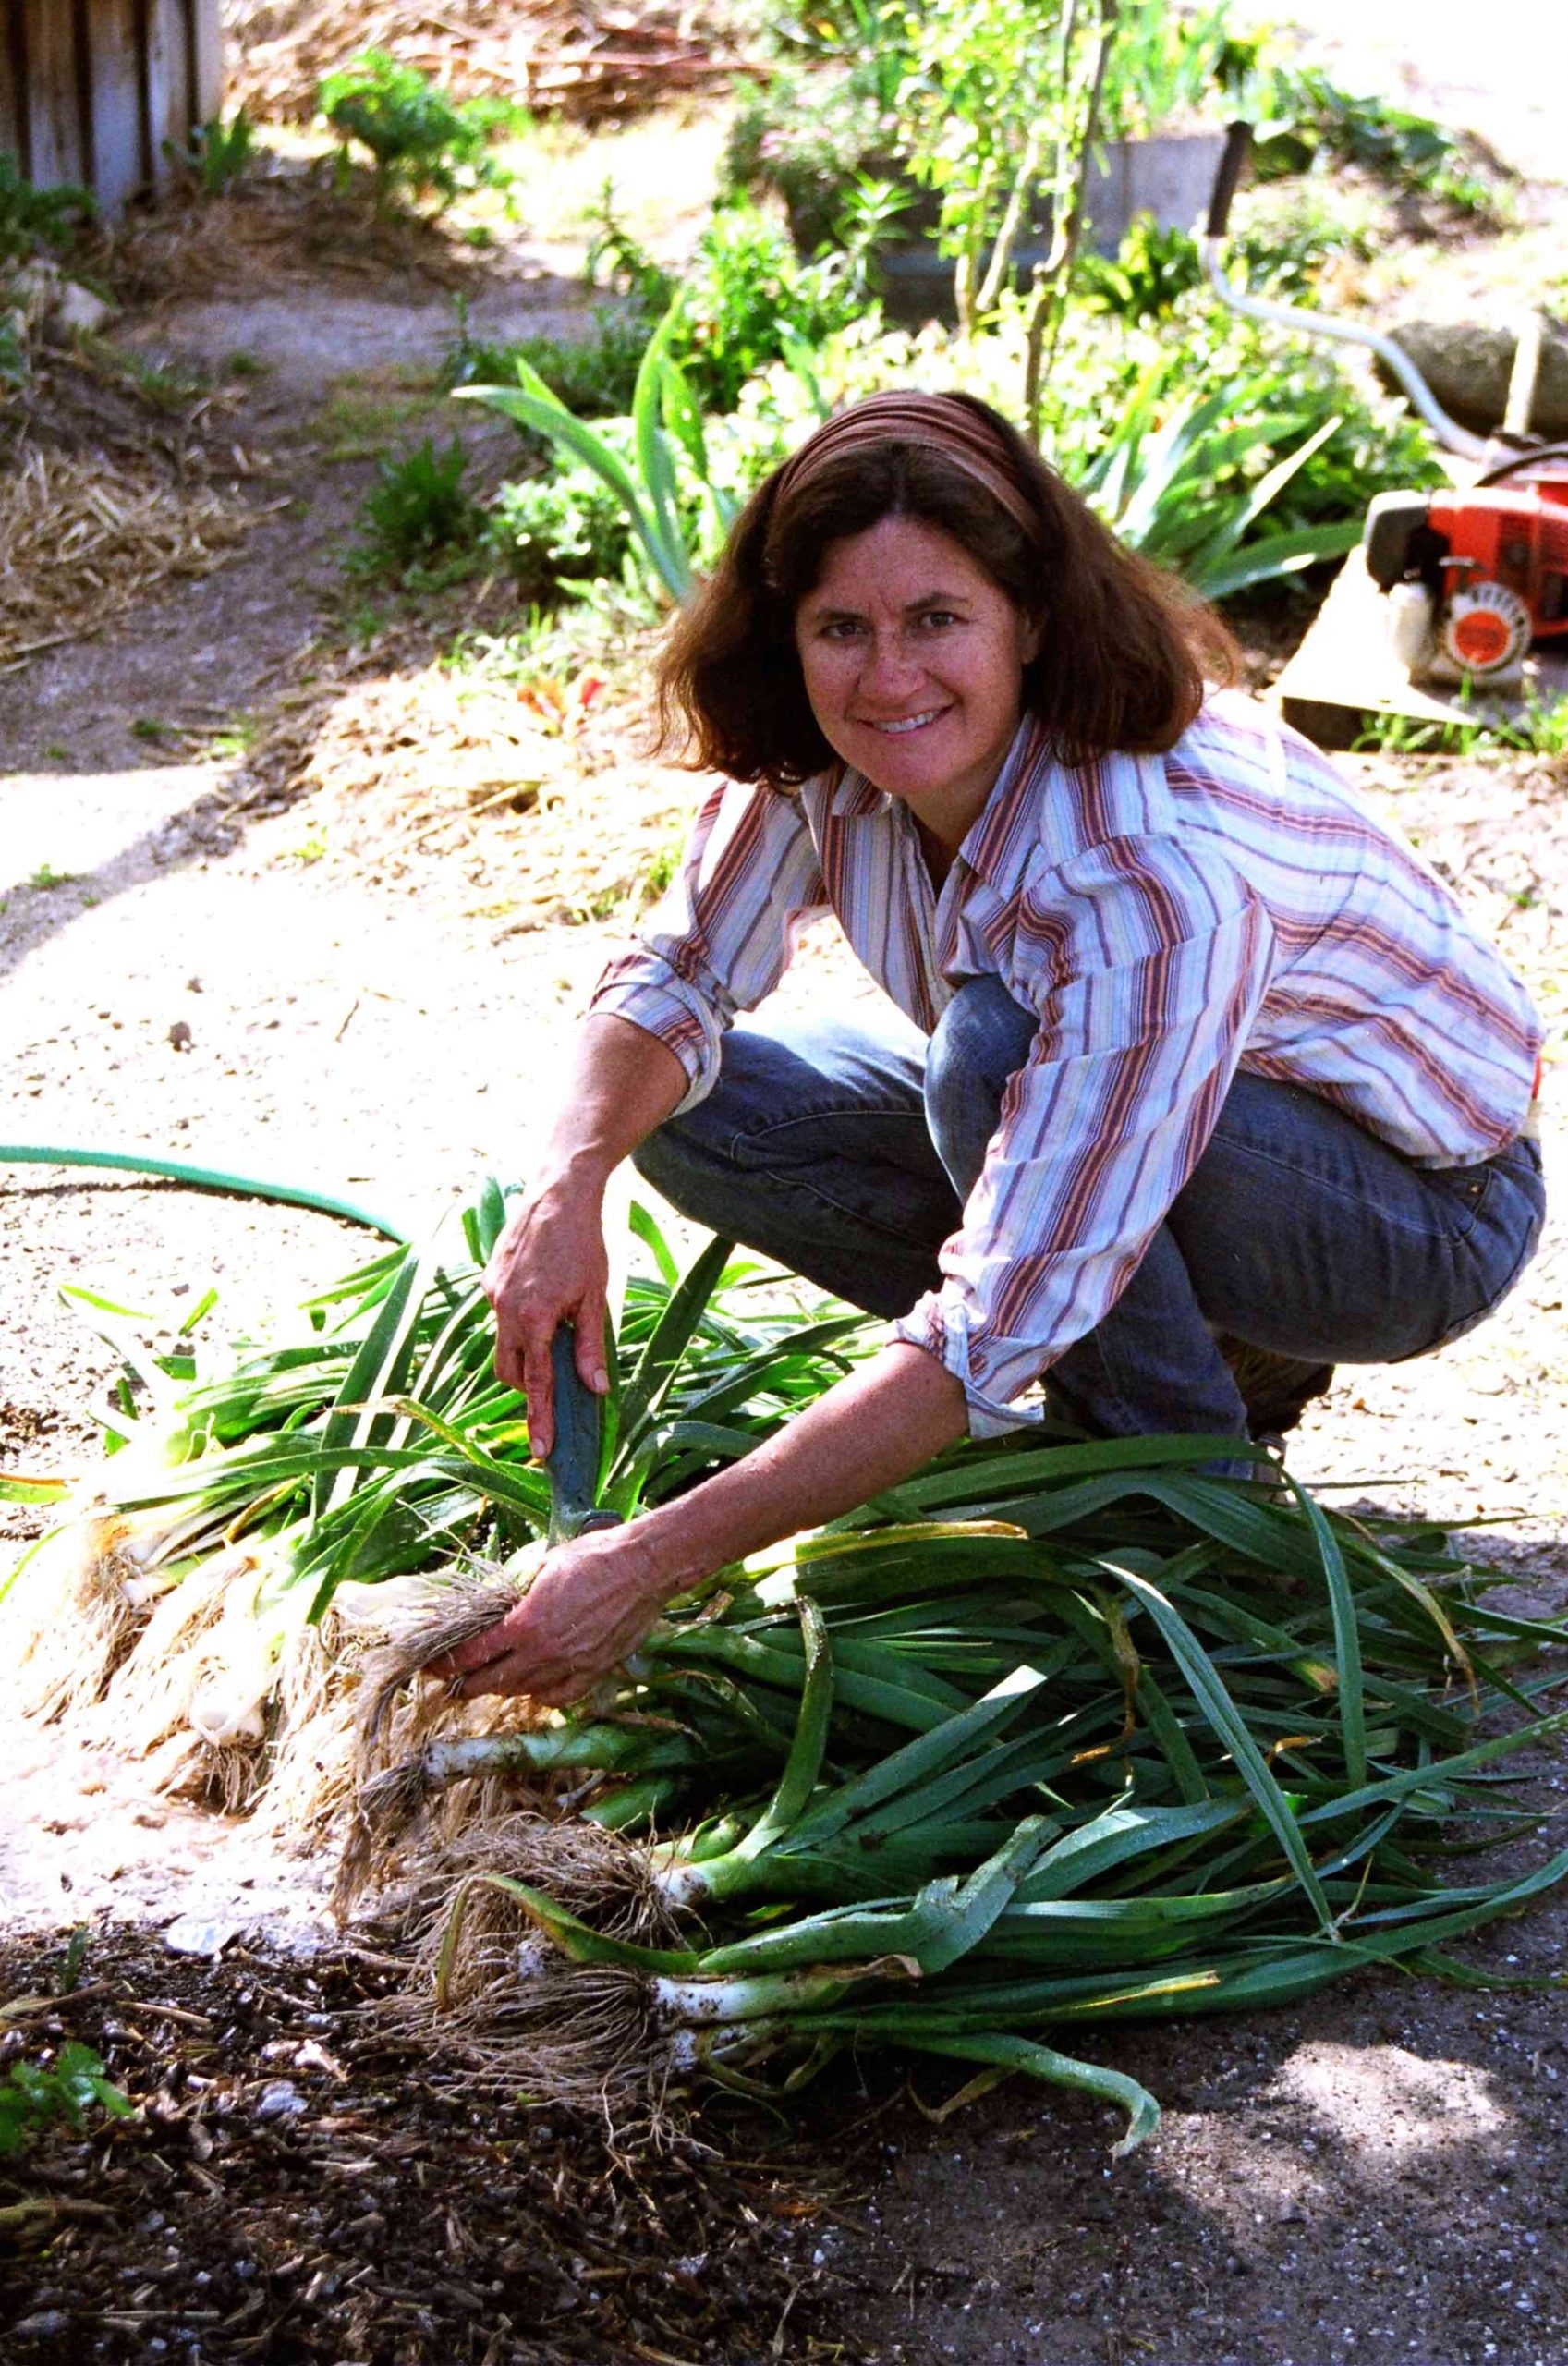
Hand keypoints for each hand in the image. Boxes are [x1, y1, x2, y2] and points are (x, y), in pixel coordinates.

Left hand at [425, 1528, 667, 1704]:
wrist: (642, 1567)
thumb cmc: (594, 1557)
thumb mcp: (543, 1566)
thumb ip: (517, 1592)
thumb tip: (497, 1604)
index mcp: (524, 1624)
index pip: (475, 1654)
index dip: (450, 1663)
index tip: (434, 1667)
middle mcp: (544, 1652)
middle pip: (494, 1680)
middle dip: (467, 1685)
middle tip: (451, 1687)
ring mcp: (571, 1665)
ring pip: (525, 1690)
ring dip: (502, 1689)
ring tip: (488, 1686)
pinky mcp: (595, 1670)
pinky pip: (560, 1696)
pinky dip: (542, 1696)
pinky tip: (535, 1690)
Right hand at [483, 1178, 609, 1456]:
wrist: (558, 1191)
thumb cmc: (583, 1243)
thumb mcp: (595, 1297)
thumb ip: (591, 1346)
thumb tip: (596, 1390)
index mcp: (534, 1318)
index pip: (536, 1383)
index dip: (540, 1418)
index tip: (541, 1450)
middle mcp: (505, 1309)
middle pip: (509, 1370)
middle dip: (528, 1388)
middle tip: (555, 1389)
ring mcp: (493, 1293)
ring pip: (502, 1344)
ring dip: (524, 1355)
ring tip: (554, 1337)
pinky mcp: (490, 1279)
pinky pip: (500, 1315)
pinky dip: (519, 1324)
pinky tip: (543, 1300)